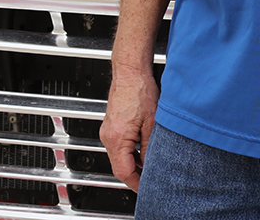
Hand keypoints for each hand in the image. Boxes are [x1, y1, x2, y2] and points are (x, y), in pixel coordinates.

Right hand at [100, 67, 160, 190]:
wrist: (130, 72)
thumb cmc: (139, 90)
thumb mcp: (151, 123)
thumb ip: (150, 148)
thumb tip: (151, 164)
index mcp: (117, 138)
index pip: (124, 172)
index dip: (136, 183)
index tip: (146, 188)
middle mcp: (108, 136)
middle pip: (119, 167)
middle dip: (134, 176)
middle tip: (150, 180)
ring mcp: (107, 131)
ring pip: (118, 157)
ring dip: (132, 164)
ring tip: (148, 166)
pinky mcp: (110, 125)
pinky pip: (118, 147)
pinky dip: (129, 153)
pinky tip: (142, 151)